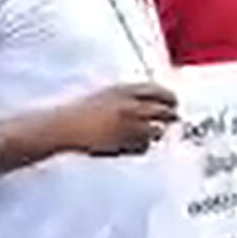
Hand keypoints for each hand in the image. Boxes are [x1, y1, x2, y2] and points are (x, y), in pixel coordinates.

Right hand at [58, 83, 178, 156]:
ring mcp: (128, 126)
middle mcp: (130, 106)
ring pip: (157, 131)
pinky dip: (141, 146)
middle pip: (165, 111)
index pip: (158, 90)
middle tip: (171, 119)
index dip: (169, 97)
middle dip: (170, 116)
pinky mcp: (124, 143)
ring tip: (147, 134)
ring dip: (156, 133)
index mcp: (124, 90)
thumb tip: (154, 102)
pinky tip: (129, 144)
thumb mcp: (106, 94)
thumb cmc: (81, 111)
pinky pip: (144, 146)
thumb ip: (129, 96)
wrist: (63, 127)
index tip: (173, 102)